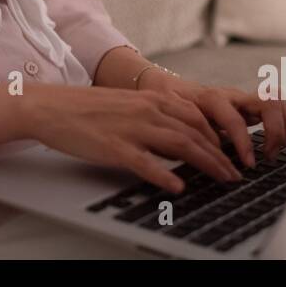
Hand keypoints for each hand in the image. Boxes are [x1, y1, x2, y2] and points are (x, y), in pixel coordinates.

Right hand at [17, 83, 242, 193]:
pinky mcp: (114, 146)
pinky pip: (145, 162)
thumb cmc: (86, 109)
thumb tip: (178, 142)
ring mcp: (131, 128)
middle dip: (220, 154)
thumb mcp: (127, 107)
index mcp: (150, 99)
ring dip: (206, 163)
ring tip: (222, 179)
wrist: (51, 106)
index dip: (218, 137)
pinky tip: (177, 187)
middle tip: (234, 173)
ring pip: (180, 145)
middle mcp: (146, 110)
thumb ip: (154, 119)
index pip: (197, 117)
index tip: (231, 155)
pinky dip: (165, 175)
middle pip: (195, 132)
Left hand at [137, 71, 285, 167]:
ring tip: (274, 150)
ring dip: (283, 127)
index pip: (236, 119)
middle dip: (273, 132)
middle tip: (265, 156)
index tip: (248, 164)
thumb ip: (189, 131)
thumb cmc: (168, 106)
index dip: (244, 143)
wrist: (165, 87)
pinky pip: (280, 108)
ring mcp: (245, 99)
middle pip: (268, 103)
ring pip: (277, 102)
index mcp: (214, 98)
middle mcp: (234, 96)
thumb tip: (204, 153)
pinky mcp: (252, 105)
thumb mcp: (173, 118)